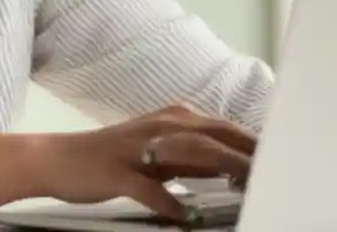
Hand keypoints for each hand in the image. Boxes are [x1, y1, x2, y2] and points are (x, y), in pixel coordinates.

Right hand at [36, 104, 255, 221]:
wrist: (57, 159)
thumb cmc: (110, 159)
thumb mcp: (157, 154)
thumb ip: (192, 160)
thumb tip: (230, 169)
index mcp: (171, 120)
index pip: (222, 128)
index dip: (251, 142)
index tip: (278, 156)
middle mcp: (159, 127)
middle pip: (213, 136)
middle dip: (245, 151)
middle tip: (272, 170)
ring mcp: (138, 149)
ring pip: (188, 153)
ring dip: (219, 166)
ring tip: (244, 184)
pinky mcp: (118, 172)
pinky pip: (148, 188)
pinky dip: (168, 202)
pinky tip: (184, 216)